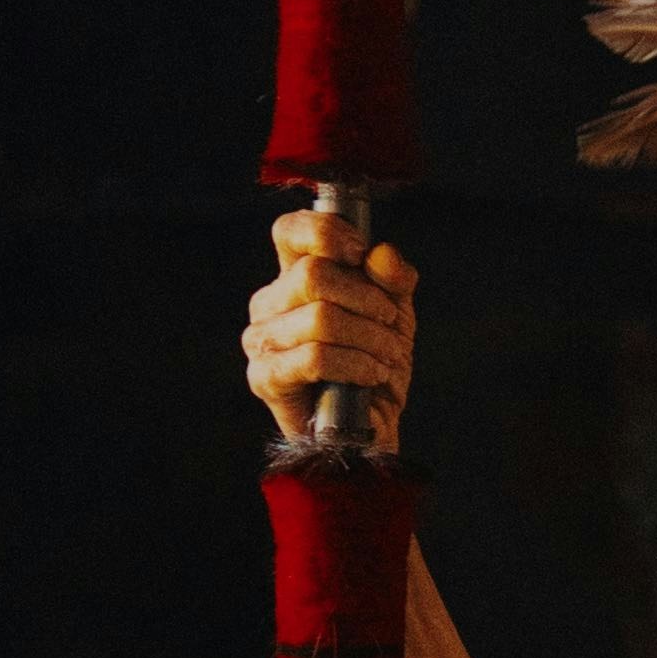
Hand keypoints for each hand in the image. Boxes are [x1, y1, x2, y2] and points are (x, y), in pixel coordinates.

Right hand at [244, 207, 416, 446]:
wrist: (374, 426)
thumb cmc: (376, 365)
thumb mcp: (395, 314)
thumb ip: (392, 278)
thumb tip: (381, 254)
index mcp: (293, 277)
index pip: (289, 231)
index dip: (326, 231)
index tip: (361, 252)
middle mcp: (269, 303)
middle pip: (312, 273)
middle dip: (366, 299)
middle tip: (389, 324)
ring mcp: (261, 340)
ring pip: (319, 317)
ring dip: (369, 337)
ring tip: (387, 356)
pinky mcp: (265, 377)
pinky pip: (316, 357)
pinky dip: (355, 364)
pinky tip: (370, 375)